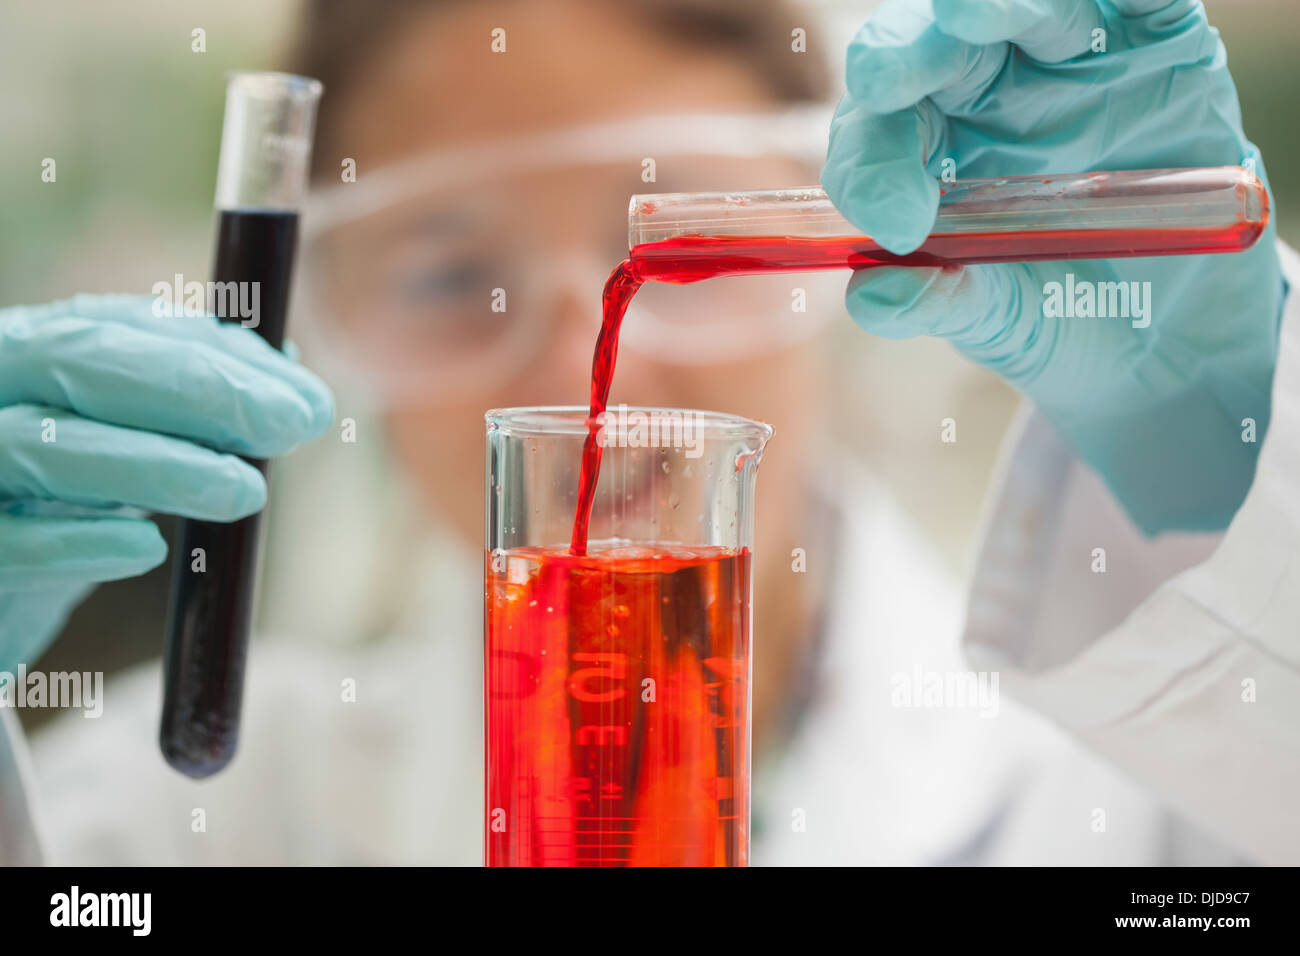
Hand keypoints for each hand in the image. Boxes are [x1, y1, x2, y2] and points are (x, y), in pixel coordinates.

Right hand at [0, 294, 333, 670]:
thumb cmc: (52, 509)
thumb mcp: (122, 445)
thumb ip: (189, 407)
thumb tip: (289, 375)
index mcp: (24, 350)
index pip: (124, 326)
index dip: (222, 354)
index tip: (305, 400)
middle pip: (76, 358)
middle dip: (198, 387)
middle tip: (292, 424)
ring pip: (40, 444)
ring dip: (157, 465)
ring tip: (245, 492)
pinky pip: (7, 541)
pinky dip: (80, 542)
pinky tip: (148, 547)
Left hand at [822, 0, 1285, 533]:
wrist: (1177, 334)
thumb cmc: (1066, 316)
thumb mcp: (1001, 321)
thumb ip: (941, 302)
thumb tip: (873, 296)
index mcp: (931, 149)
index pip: (877, 131)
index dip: (871, 163)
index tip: (896, 225)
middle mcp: (991, 90)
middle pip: (931, 46)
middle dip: (904, 53)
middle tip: (885, 78)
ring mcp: (1074, 59)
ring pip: (1027, 6)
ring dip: (997, 7)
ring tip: (968, 15)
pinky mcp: (1161, 46)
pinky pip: (1144, 0)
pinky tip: (1109, 2)